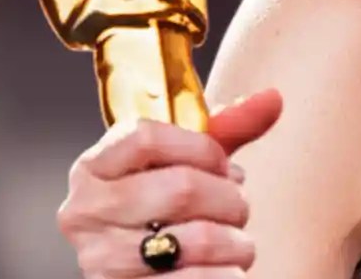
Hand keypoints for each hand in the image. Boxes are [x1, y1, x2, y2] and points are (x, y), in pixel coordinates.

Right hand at [58, 89, 283, 276]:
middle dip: (229, 198)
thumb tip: (274, 98)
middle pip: (181, 188)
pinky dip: (227, 274)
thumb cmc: (169, 210)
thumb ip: (228, 128)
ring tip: (237, 242)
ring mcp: (101, 261)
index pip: (146, 137)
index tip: (223, 163)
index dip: (201, 147)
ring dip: (235, 241)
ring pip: (196, 240)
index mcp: (93, 168)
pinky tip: (229, 269)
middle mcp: (85, 213)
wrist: (145, 275)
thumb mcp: (188, 163)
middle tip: (238, 207)